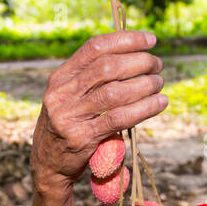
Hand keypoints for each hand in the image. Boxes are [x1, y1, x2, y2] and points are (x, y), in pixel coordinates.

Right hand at [31, 30, 167, 192]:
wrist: (47, 166)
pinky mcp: (82, 138)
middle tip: (157, 65)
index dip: (125, 40)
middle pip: (107, 67)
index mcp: (59, 78)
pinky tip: (159, 103)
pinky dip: (144, 108)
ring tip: (159, 83)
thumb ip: (91, 79)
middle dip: (139, 62)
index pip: (94, 48)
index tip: (150, 40)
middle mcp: (61, 94)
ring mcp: (69, 117)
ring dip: (144, 84)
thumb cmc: (68, 127)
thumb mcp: (69, 98)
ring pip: (114, 92)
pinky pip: (119, 119)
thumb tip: (133, 56)